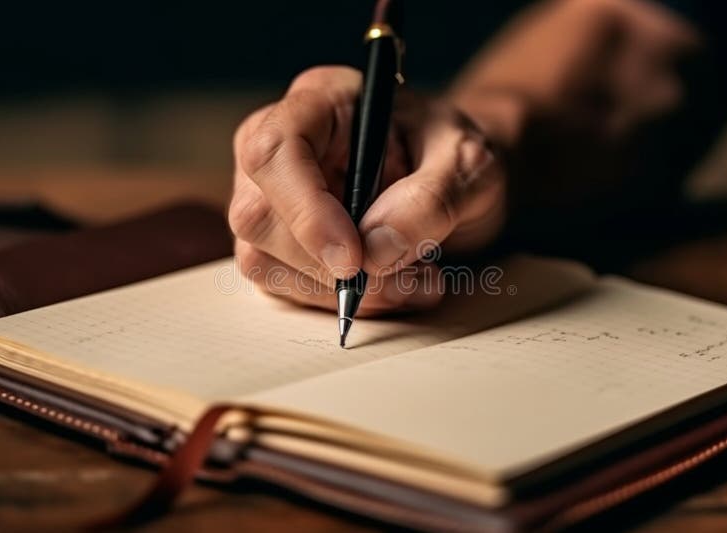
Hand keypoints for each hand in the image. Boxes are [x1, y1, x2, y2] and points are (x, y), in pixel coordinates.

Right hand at [229, 66, 505, 314]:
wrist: (451, 178)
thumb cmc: (452, 154)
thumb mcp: (469, 164)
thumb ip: (430, 201)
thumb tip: (374, 252)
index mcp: (320, 102)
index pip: (274, 150)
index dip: (304, 210)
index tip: (354, 259)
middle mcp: (280, 148)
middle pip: (257, 216)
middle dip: (330, 267)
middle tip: (407, 277)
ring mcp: (269, 197)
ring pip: (262, 260)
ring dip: (341, 293)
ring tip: (415, 282)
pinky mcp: (276, 242)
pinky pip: (283, 286)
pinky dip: (339, 302)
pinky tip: (392, 288)